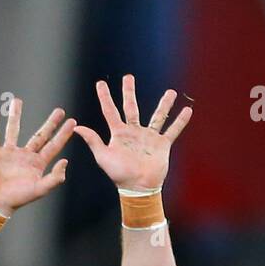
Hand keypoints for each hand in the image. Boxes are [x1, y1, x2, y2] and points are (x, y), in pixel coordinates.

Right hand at [0, 99, 74, 214]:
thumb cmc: (18, 199)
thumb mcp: (39, 189)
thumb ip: (54, 178)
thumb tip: (65, 161)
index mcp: (37, 164)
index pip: (54, 146)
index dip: (63, 134)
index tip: (72, 122)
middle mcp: (25, 156)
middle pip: (40, 135)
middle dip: (50, 123)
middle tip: (60, 110)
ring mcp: (10, 153)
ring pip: (13, 129)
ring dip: (15, 115)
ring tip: (17, 101)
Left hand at [73, 75, 191, 190]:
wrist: (138, 188)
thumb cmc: (119, 175)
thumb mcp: (103, 157)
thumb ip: (93, 141)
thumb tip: (77, 127)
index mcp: (119, 134)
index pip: (110, 111)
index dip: (104, 97)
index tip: (100, 84)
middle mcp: (134, 132)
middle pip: (131, 107)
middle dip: (129, 92)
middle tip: (128, 77)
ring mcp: (149, 137)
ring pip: (157, 116)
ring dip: (164, 104)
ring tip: (171, 92)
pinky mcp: (162, 145)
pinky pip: (172, 130)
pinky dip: (180, 121)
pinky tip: (187, 110)